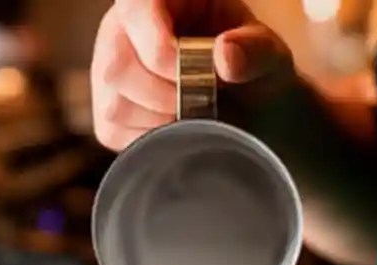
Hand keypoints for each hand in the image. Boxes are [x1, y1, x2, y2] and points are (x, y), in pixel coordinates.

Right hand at [90, 0, 292, 149]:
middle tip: (204, 102)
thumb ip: (257, 50)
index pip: (136, 6)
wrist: (252, 108)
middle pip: (116, 64)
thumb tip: (225, 55)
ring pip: (113, 103)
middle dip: (165, 95)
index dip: (157, 46)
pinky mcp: (106, 108)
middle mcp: (123, 28)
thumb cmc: (255, 69)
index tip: (192, 73)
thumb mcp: (270, 54)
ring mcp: (109, 69)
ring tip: (197, 113)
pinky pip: (113, 131)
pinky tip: (178, 127)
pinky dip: (153, 139)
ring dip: (163, 120)